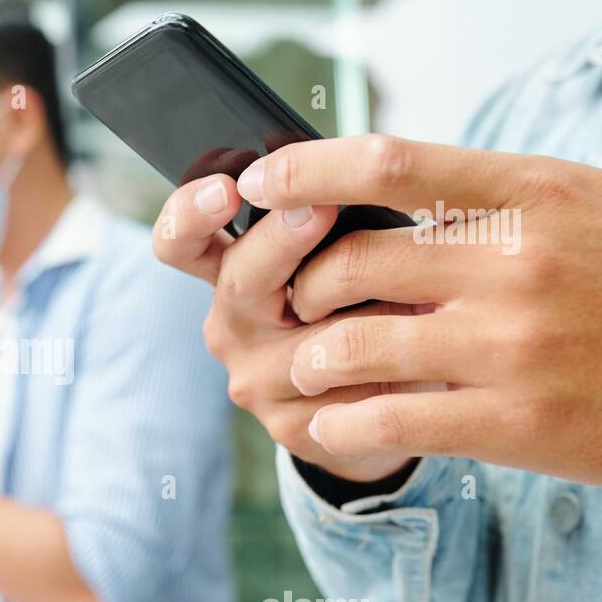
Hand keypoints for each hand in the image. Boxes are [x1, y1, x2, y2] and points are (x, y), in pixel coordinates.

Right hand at [152, 166, 430, 482]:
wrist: (389, 395)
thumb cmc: (367, 302)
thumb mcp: (338, 251)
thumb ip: (325, 218)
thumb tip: (342, 174)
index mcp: (230, 272)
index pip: (181, 241)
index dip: (193, 212)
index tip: (228, 190)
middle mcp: (230, 326)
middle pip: (240, 280)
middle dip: (281, 241)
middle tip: (318, 208)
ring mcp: (254, 381)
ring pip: (304, 338)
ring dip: (366, 310)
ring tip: (420, 289)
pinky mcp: (289, 427)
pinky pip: (340, 388)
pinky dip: (384, 366)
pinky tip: (418, 355)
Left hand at [237, 135, 601, 488]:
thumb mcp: (580, 205)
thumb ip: (485, 199)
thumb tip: (376, 192)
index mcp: (530, 194)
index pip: (387, 163)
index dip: (306, 170)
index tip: (262, 179)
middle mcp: (514, 263)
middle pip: (350, 261)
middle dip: (300, 285)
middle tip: (291, 301)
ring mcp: (510, 346)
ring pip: (354, 345)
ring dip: (309, 359)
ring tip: (307, 365)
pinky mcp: (513, 422)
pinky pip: (389, 421)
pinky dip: (341, 423)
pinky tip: (332, 422)